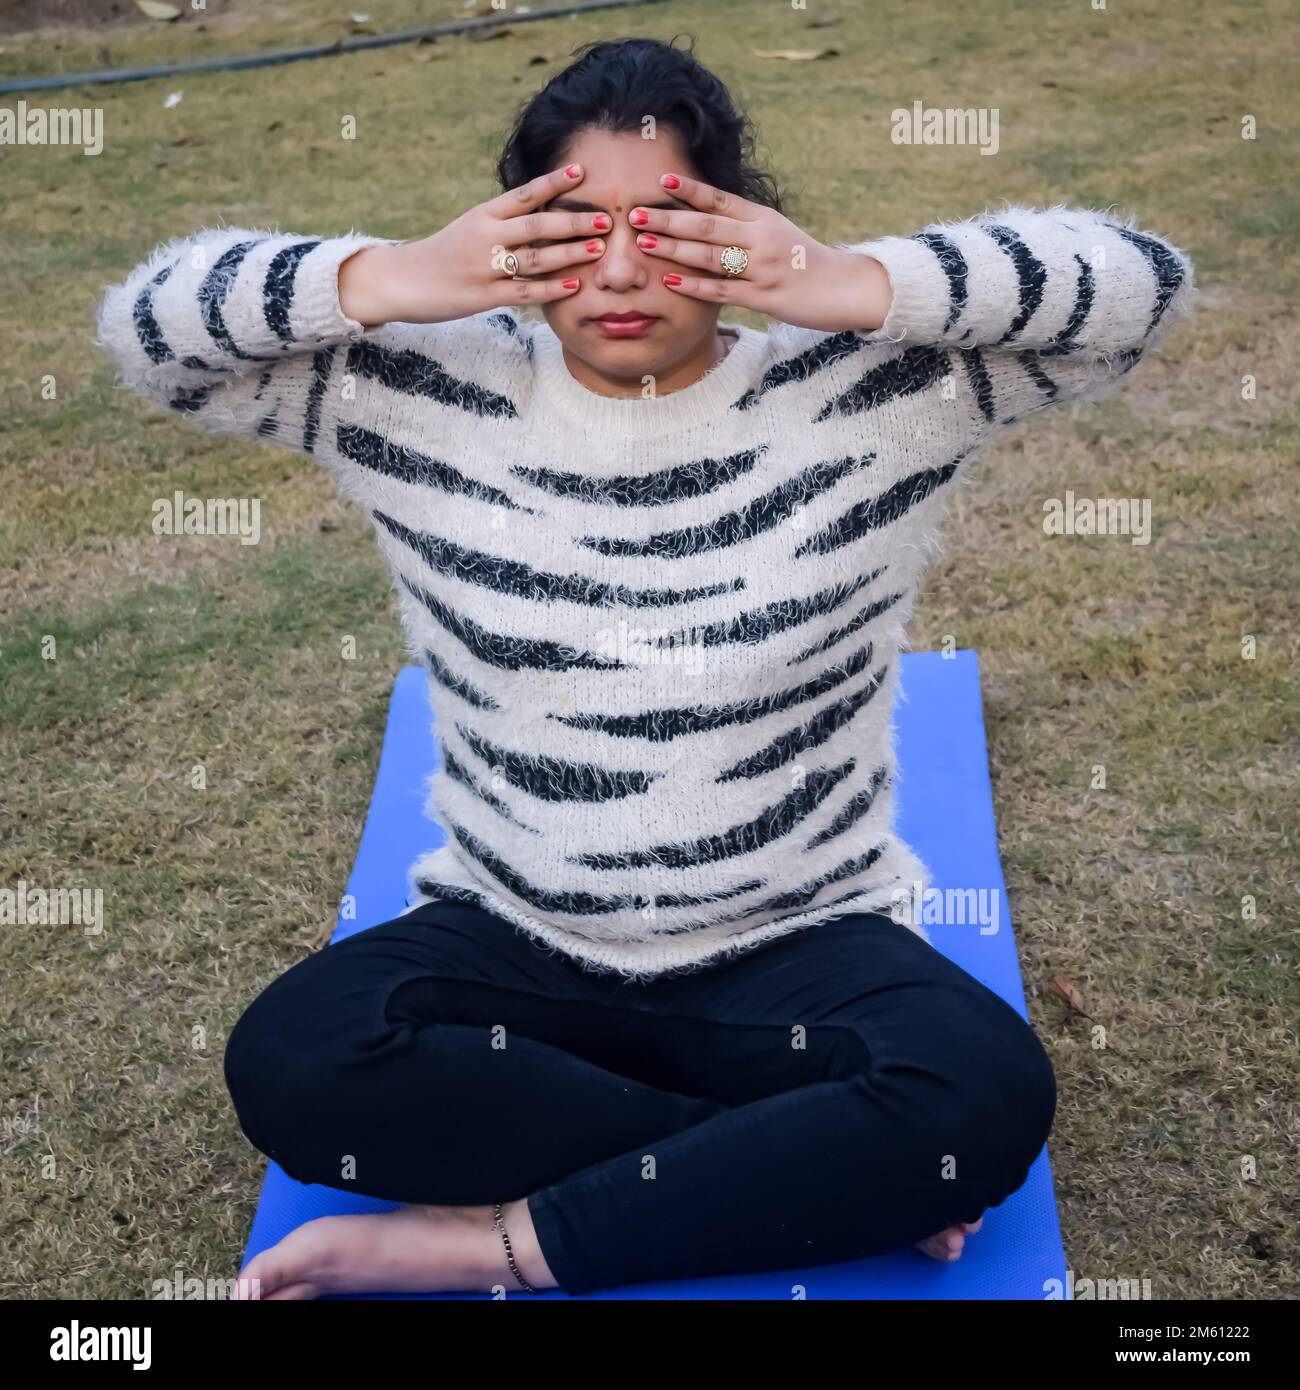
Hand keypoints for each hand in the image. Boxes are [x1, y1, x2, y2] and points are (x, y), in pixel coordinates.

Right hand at [338, 163, 608, 327]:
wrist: (402, 280)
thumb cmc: (441, 255)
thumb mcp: (468, 228)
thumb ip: (501, 221)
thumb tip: (538, 210)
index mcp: (483, 215)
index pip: (523, 194)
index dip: (553, 183)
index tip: (581, 172)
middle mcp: (485, 236)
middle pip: (537, 225)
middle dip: (574, 221)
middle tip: (606, 218)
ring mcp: (485, 267)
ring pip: (535, 258)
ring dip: (570, 253)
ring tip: (600, 249)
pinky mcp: (483, 296)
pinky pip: (523, 292)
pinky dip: (550, 288)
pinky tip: (574, 285)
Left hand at [625, 171, 893, 334]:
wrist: (844, 287)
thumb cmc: (806, 261)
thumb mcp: (779, 233)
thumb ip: (747, 225)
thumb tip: (710, 216)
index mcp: (763, 219)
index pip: (720, 200)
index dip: (690, 191)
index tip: (662, 181)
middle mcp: (760, 238)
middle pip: (706, 225)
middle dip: (668, 219)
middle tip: (635, 214)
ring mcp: (761, 268)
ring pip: (709, 256)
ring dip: (674, 248)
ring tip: (643, 242)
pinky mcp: (764, 297)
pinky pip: (722, 290)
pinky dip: (694, 285)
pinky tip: (670, 280)